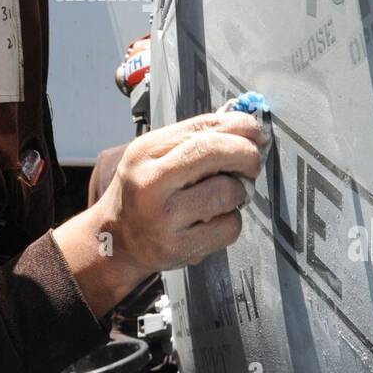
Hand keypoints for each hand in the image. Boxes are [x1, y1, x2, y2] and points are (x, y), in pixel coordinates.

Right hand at [95, 111, 267, 275]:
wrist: (114, 240)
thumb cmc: (144, 193)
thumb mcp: (155, 157)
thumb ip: (194, 140)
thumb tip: (248, 127)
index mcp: (146, 150)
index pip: (202, 127)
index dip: (240, 126)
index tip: (258, 132)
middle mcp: (150, 181)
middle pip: (214, 151)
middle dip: (247, 153)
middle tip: (253, 162)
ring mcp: (163, 217)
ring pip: (227, 192)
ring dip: (239, 192)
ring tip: (226, 196)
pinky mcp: (177, 246)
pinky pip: (228, 227)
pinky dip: (232, 222)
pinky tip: (215, 221)